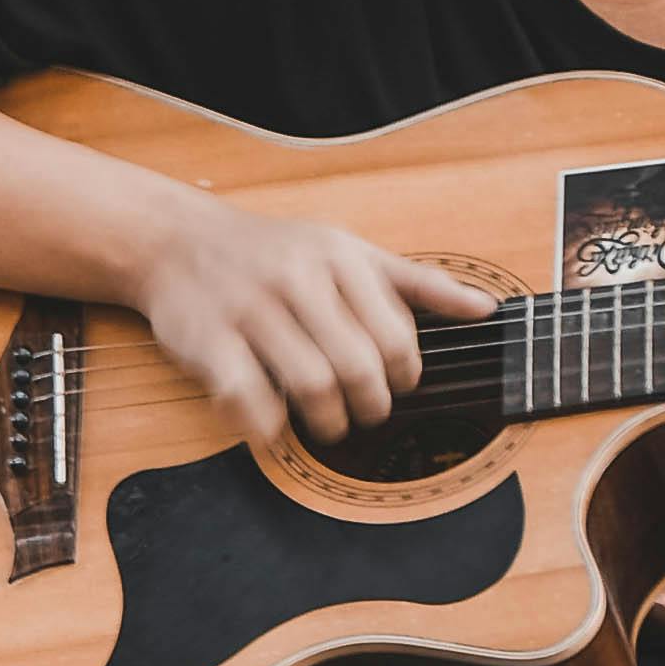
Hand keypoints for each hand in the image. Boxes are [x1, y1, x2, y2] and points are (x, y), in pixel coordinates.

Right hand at [133, 186, 494, 453]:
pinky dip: (265, 423)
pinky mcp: (207, 338)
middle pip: (357, 366)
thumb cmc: (274, 252)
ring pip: (309, 384)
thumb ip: (416, 282)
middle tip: (364, 417)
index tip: (394, 387)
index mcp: (338, 257)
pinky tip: (271, 425)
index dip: (404, 377)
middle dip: (370, 407)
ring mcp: (249, 308)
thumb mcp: (349, 250)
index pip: (396, 336)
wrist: (177, 240)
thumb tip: (487, 309)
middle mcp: (296, 278)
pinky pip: (246, 395)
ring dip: (326, 422)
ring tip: (327, 425)